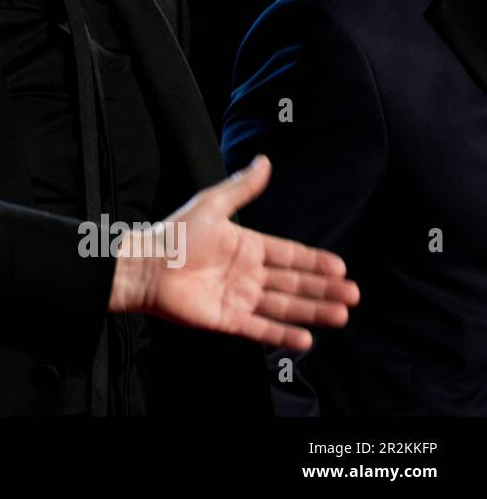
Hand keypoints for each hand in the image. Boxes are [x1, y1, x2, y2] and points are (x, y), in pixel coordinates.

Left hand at [109, 156, 359, 350]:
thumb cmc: (175, 234)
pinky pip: (260, 329)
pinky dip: (283, 335)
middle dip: (323, 289)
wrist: (145, 266)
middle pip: (293, 282)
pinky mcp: (227, 320)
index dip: (315, 261)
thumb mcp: (212, 205)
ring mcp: (239, 297)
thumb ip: (242, 188)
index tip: (341, 267)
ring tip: (341, 314)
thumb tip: (264, 160)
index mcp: (246, 246)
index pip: (289, 255)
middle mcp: (247, 273)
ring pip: (283, 306)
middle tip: (353, 295)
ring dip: (312, 311)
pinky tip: (306, 338)